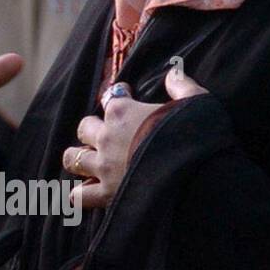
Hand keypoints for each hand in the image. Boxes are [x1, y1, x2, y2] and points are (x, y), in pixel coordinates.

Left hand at [62, 65, 206, 211]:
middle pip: (84, 127)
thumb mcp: (197, 103)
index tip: (126, 97)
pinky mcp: (107, 193)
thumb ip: (182, 87)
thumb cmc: (194, 136)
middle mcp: (107, 137)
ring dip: (79, 158)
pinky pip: (79, 195)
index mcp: (123, 111)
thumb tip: (173, 74)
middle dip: (93, 130)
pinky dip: (81, 194)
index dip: (119, 96)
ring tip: (91, 163)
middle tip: (107, 136)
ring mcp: (103, 166)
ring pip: (72, 158)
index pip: (110, 97)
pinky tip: (89, 192)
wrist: (195, 175)